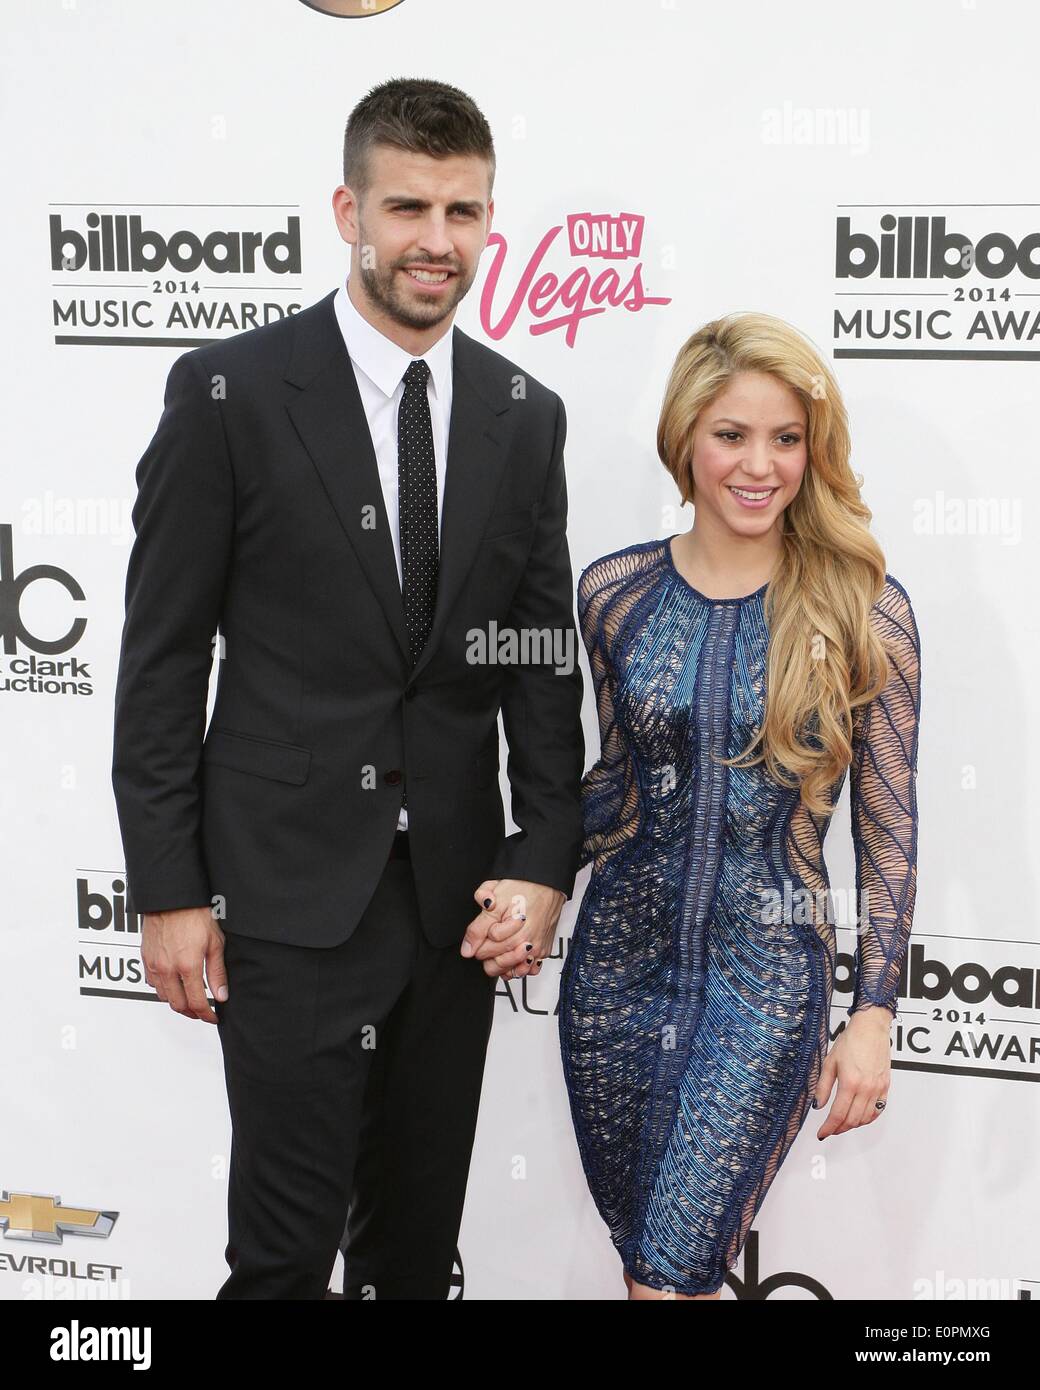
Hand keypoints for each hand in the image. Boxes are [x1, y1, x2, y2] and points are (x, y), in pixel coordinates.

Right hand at [141, 906, 227, 1022]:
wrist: (172, 898)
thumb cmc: (194, 914)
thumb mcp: (215, 942)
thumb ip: (217, 972)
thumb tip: (221, 995)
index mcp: (187, 966)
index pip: (196, 1002)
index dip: (206, 1014)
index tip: (213, 1016)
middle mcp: (168, 969)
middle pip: (178, 1005)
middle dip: (192, 1013)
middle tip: (202, 1012)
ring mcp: (154, 965)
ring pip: (163, 997)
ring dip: (177, 1002)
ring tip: (190, 1000)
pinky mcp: (146, 958)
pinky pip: (152, 983)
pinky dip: (164, 989)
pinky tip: (174, 985)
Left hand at [461, 879, 564, 977]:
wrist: (546, 882)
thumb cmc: (521, 887)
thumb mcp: (493, 901)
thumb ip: (477, 927)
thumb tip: (467, 949)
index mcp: (511, 933)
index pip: (482, 953)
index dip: (478, 941)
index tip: (482, 930)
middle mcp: (526, 945)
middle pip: (495, 966)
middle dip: (488, 953)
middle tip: (489, 938)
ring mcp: (536, 950)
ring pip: (512, 972)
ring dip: (503, 962)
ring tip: (501, 947)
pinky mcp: (544, 951)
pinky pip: (529, 970)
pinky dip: (521, 966)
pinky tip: (515, 953)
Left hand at [813, 1006, 892, 1137]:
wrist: (871, 1029)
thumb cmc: (851, 1041)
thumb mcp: (830, 1062)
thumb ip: (823, 1087)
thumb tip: (818, 1105)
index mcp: (850, 1083)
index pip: (838, 1114)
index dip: (828, 1128)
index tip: (822, 1134)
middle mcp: (866, 1089)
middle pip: (852, 1120)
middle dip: (840, 1128)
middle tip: (830, 1129)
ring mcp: (878, 1089)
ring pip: (866, 1118)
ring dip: (853, 1125)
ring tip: (843, 1123)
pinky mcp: (886, 1087)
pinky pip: (878, 1110)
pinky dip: (868, 1118)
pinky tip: (860, 1117)